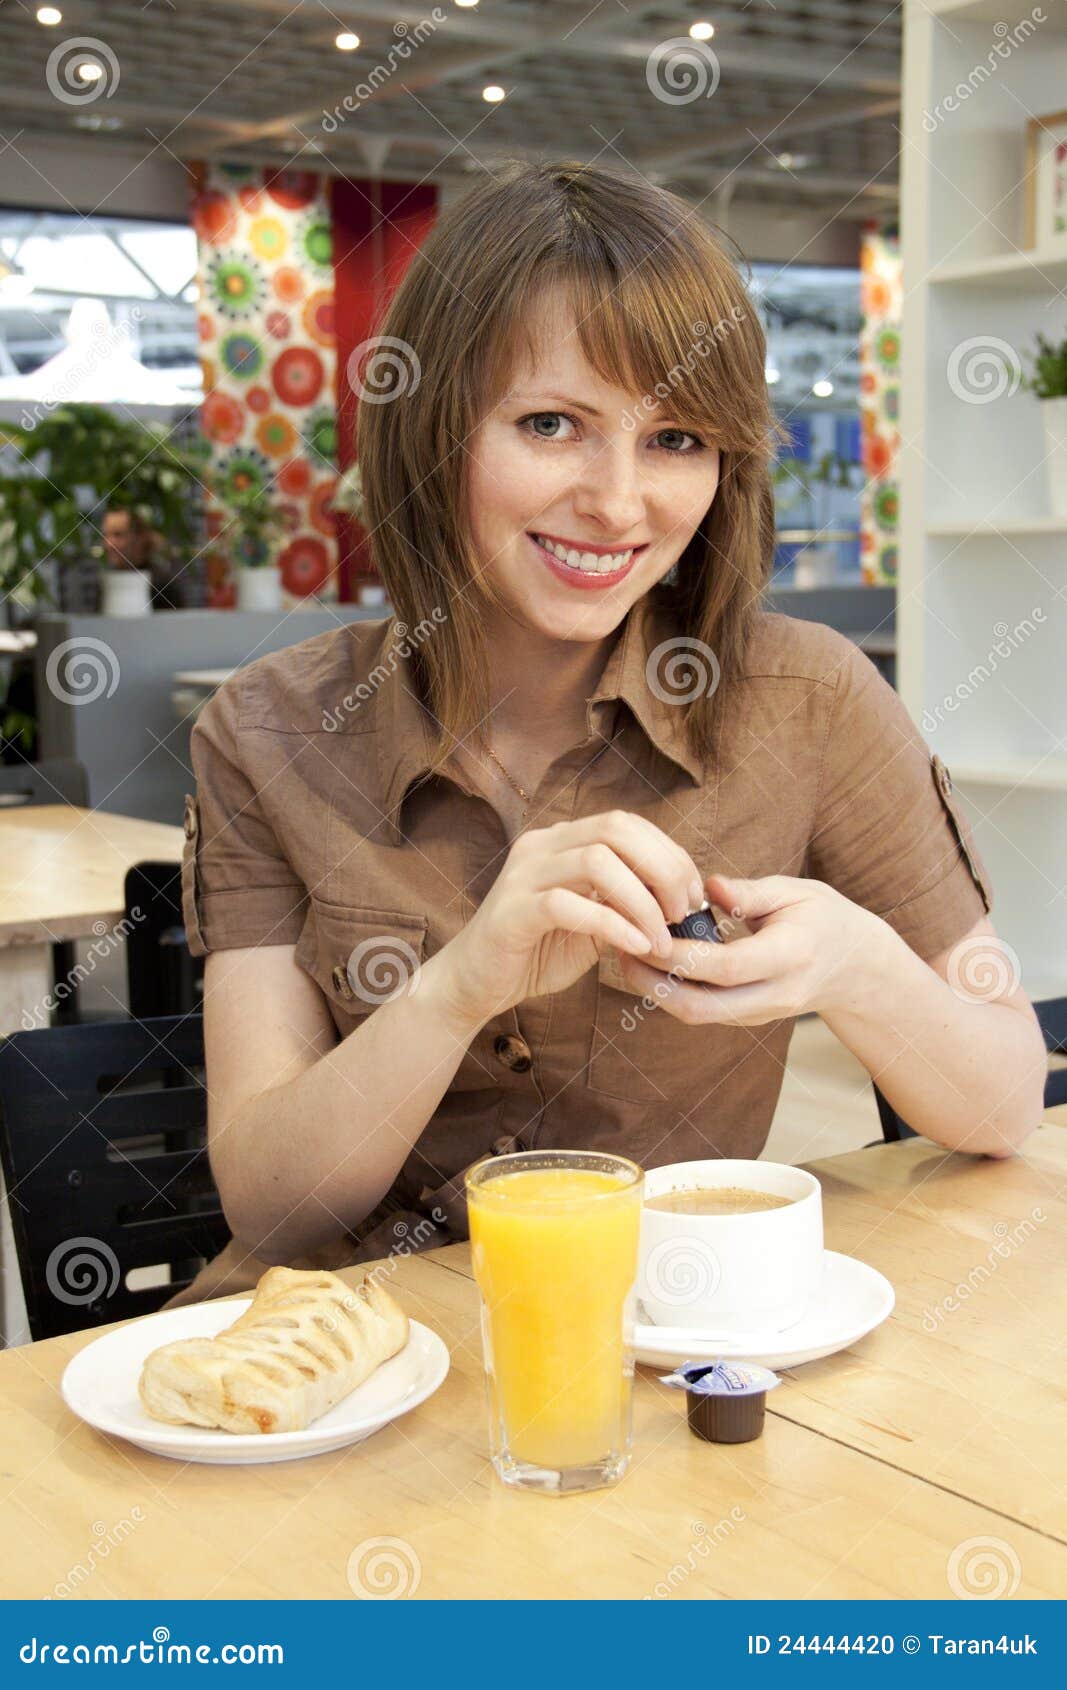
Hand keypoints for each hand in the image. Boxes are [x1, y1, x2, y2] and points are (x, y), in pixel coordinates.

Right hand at [437, 811, 704, 1026]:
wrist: (476, 983)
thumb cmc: (538, 951)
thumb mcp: (593, 921)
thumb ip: (626, 901)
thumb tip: (683, 899)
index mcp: (562, 841)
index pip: (627, 823)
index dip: (670, 854)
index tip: (694, 896)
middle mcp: (542, 846)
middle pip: (616, 829)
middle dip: (663, 869)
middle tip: (682, 914)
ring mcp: (523, 875)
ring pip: (597, 861)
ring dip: (642, 901)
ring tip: (660, 939)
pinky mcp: (513, 912)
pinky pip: (570, 905)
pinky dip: (613, 926)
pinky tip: (635, 948)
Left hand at [611, 872, 890, 1026]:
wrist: (855, 966)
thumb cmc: (824, 918)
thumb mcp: (798, 892)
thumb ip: (752, 892)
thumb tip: (709, 886)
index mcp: (791, 956)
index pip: (727, 966)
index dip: (681, 955)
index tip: (645, 931)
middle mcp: (775, 994)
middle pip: (704, 1006)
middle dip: (654, 984)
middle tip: (621, 948)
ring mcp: (762, 1013)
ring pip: (698, 1016)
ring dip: (656, 991)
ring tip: (626, 955)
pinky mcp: (749, 1019)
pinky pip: (704, 1012)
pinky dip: (672, 993)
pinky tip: (650, 966)